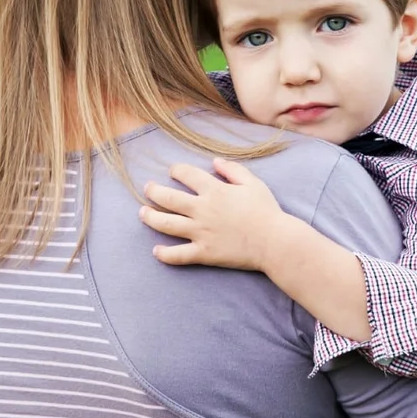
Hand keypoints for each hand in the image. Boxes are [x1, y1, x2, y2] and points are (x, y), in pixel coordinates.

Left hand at [140, 158, 289, 270]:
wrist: (274, 242)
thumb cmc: (266, 211)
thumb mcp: (253, 183)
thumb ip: (233, 170)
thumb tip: (215, 162)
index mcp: (214, 190)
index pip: (186, 175)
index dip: (176, 170)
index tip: (173, 171)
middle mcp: (202, 210)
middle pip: (168, 198)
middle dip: (154, 191)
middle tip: (147, 188)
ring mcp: (200, 232)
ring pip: (166, 224)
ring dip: (151, 217)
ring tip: (142, 213)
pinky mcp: (203, 253)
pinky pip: (178, 255)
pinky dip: (165, 254)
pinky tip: (156, 251)